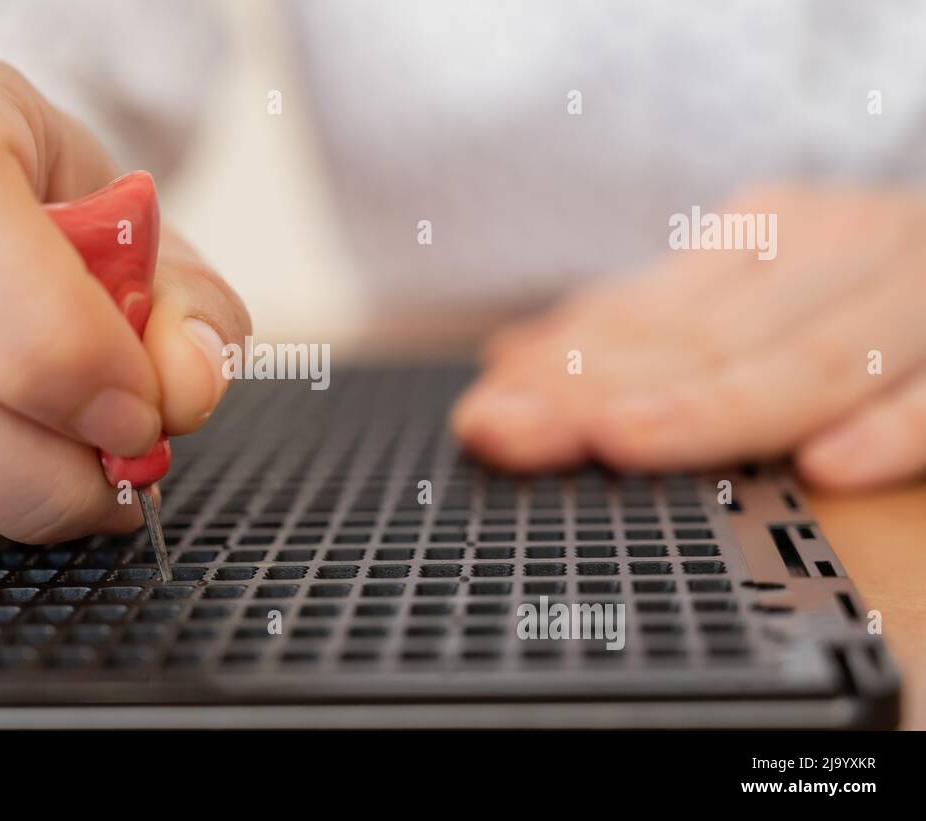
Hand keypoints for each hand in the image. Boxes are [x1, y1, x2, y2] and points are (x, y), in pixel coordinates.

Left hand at [451, 185, 925, 489]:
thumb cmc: (860, 277)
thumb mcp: (749, 281)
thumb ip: (645, 321)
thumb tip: (513, 358)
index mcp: (767, 242)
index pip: (648, 317)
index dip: (561, 371)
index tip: (485, 415)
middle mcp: (831, 256)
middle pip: (707, 342)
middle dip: (598, 395)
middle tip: (510, 436)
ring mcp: (912, 299)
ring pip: (810, 361)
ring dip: (713, 406)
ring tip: (623, 440)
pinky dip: (896, 427)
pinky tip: (834, 465)